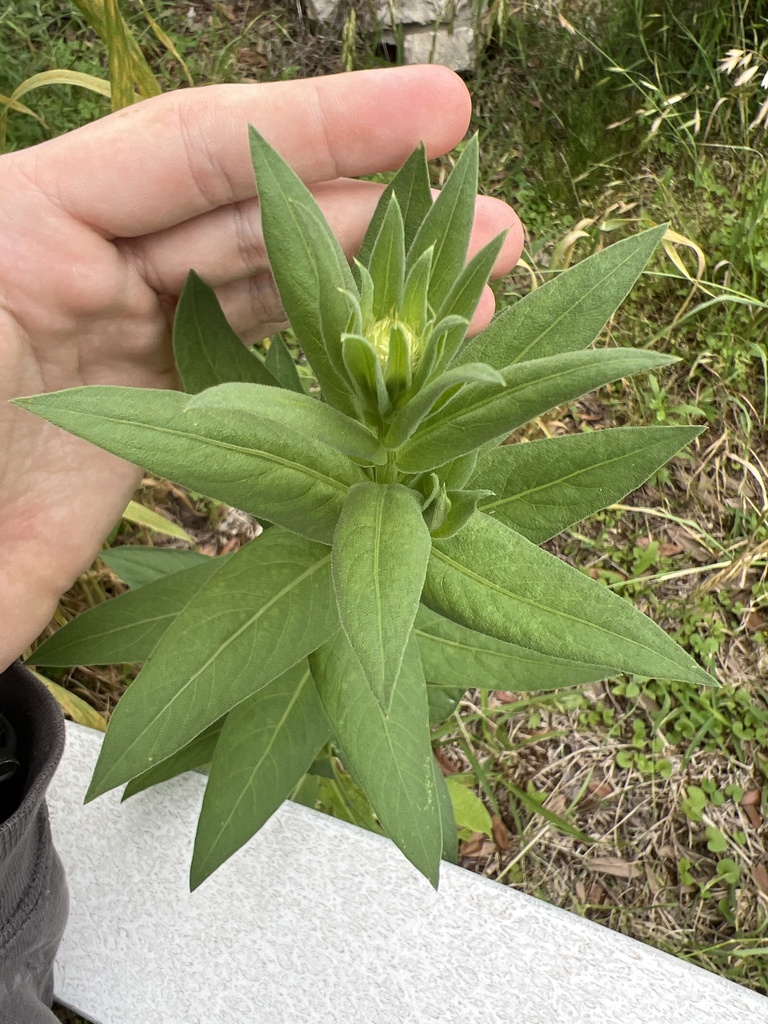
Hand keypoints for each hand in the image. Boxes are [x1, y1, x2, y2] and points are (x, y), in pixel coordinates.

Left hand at [0, 66, 522, 668]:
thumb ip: (42, 249)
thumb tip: (201, 233)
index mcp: (27, 222)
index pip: (197, 150)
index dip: (325, 124)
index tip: (438, 112)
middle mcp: (81, 269)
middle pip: (249, 219)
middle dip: (376, 211)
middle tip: (491, 218)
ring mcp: (120, 348)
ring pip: (265, 295)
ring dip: (373, 291)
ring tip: (481, 288)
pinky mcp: (150, 425)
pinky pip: (255, 375)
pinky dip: (328, 362)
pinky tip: (394, 359)